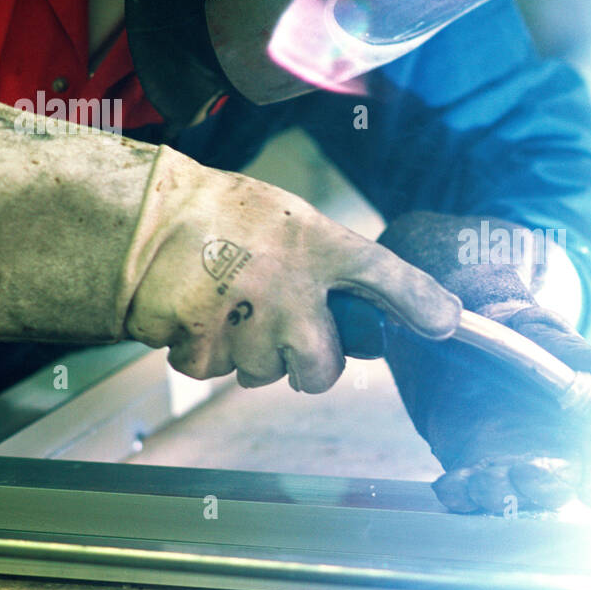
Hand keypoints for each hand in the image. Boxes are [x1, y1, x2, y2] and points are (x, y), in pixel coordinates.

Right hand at [125, 148, 460, 389]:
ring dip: (244, 351)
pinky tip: (194, 308)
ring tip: (224, 299)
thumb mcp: (292, 225)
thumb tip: (374, 318)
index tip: (447, 323)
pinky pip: (210, 369)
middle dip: (303, 364)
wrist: (143, 216)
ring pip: (260, 373)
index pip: (383, 271)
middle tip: (277, 325)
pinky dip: (200, 348)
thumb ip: (332, 267)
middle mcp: (288, 283)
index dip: (420, 302)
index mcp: (315, 243)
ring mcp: (244, 315)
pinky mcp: (198, 339)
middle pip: (320, 371)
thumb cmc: (225, 220)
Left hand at [377, 212, 590, 512]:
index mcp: (581, 427)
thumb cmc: (520, 333)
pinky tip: (451, 483)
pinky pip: (472, 497)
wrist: (464, 334)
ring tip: (477, 477)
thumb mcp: (547, 335)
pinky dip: (463, 497)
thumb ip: (577, 353)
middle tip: (521, 475)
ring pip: (514, 501)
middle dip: (541, 493)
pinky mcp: (474, 469)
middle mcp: (551, 454)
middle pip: (558, 494)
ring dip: (498, 497)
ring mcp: (511, 466)